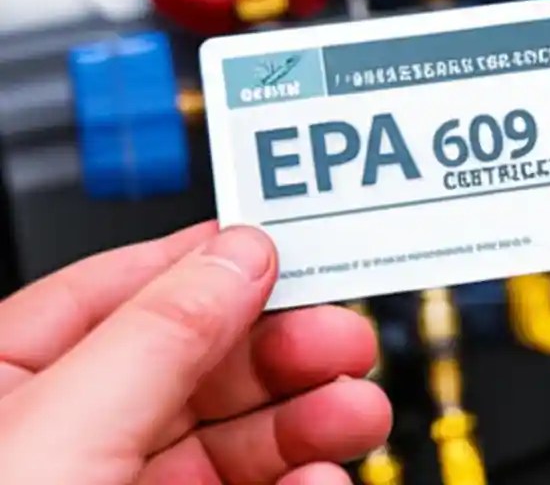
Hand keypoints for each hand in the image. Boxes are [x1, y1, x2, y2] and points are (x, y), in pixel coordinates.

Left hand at [0, 222, 390, 483]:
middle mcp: (66, 433)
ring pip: (237, 435)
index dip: (215, 262)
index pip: (124, 290)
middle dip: (288, 350)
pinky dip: (301, 481)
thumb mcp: (66, 429)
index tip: (292, 245)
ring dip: (312, 418)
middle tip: (346, 341)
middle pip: (202, 363)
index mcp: (10, 380)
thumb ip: (159, 333)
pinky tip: (320, 478)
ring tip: (358, 414)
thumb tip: (241, 252)